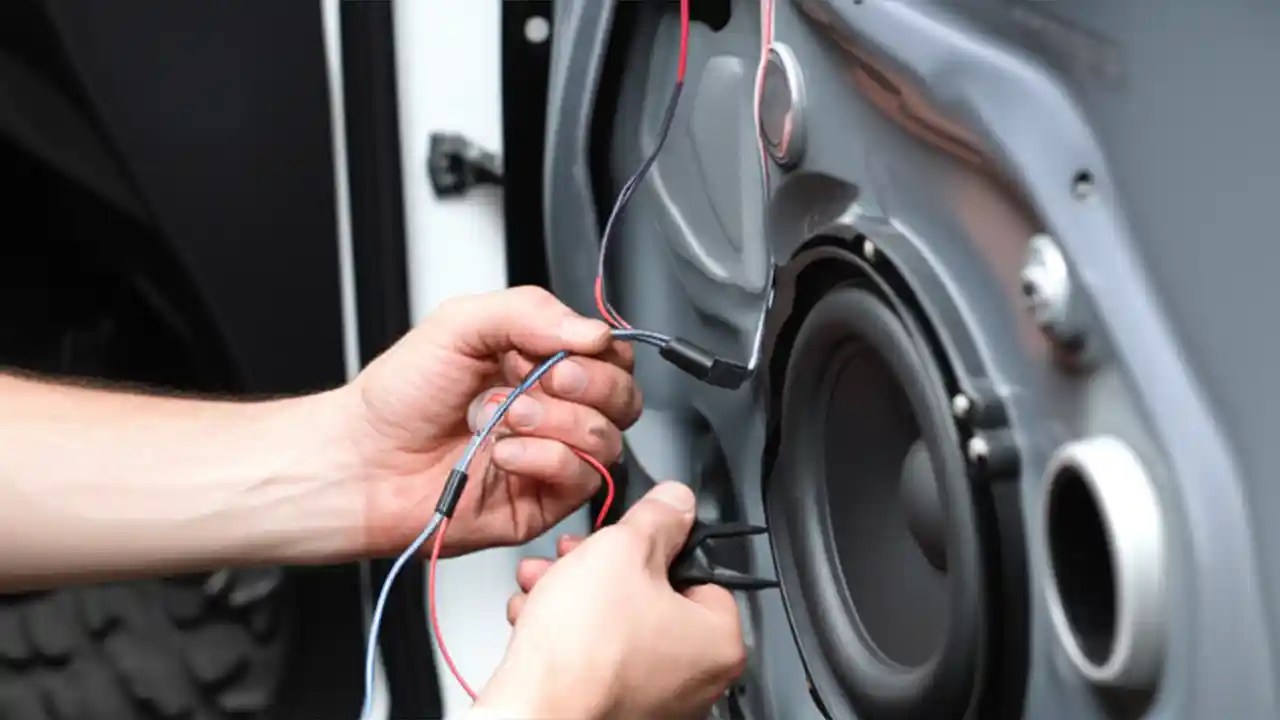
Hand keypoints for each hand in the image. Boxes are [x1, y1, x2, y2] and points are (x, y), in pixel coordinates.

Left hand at [343, 286, 641, 556]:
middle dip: (589, 385)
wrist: (363, 461)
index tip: (561, 350)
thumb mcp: (459, 325)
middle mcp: (554, 410)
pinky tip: (506, 453)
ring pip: (608, 437)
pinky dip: (546, 459)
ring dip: (559, 422)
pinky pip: (582, 479)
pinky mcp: (545, 501)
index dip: (600, 352)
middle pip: (624, 396)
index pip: (611, 354)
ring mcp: (552, 456)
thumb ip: (529, 312)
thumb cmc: (399, 397)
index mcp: (541, 363)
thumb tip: (594, 331)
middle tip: (543, 381)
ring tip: (506, 417)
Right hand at [473, 482, 746, 719]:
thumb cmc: (582, 650)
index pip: (700, 570)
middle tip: (576, 556)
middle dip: (600, 568)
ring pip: (616, 624)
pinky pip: (595, 657)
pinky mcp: (613, 709)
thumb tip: (676, 502)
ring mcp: (654, 701)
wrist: (532, 709)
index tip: (626, 537)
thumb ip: (657, 517)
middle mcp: (696, 680)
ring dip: (575, 595)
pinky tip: (538, 619)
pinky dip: (567, 635)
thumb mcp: (622, 549)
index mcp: (718, 641)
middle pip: (652, 596)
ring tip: (544, 584)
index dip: (654, 545)